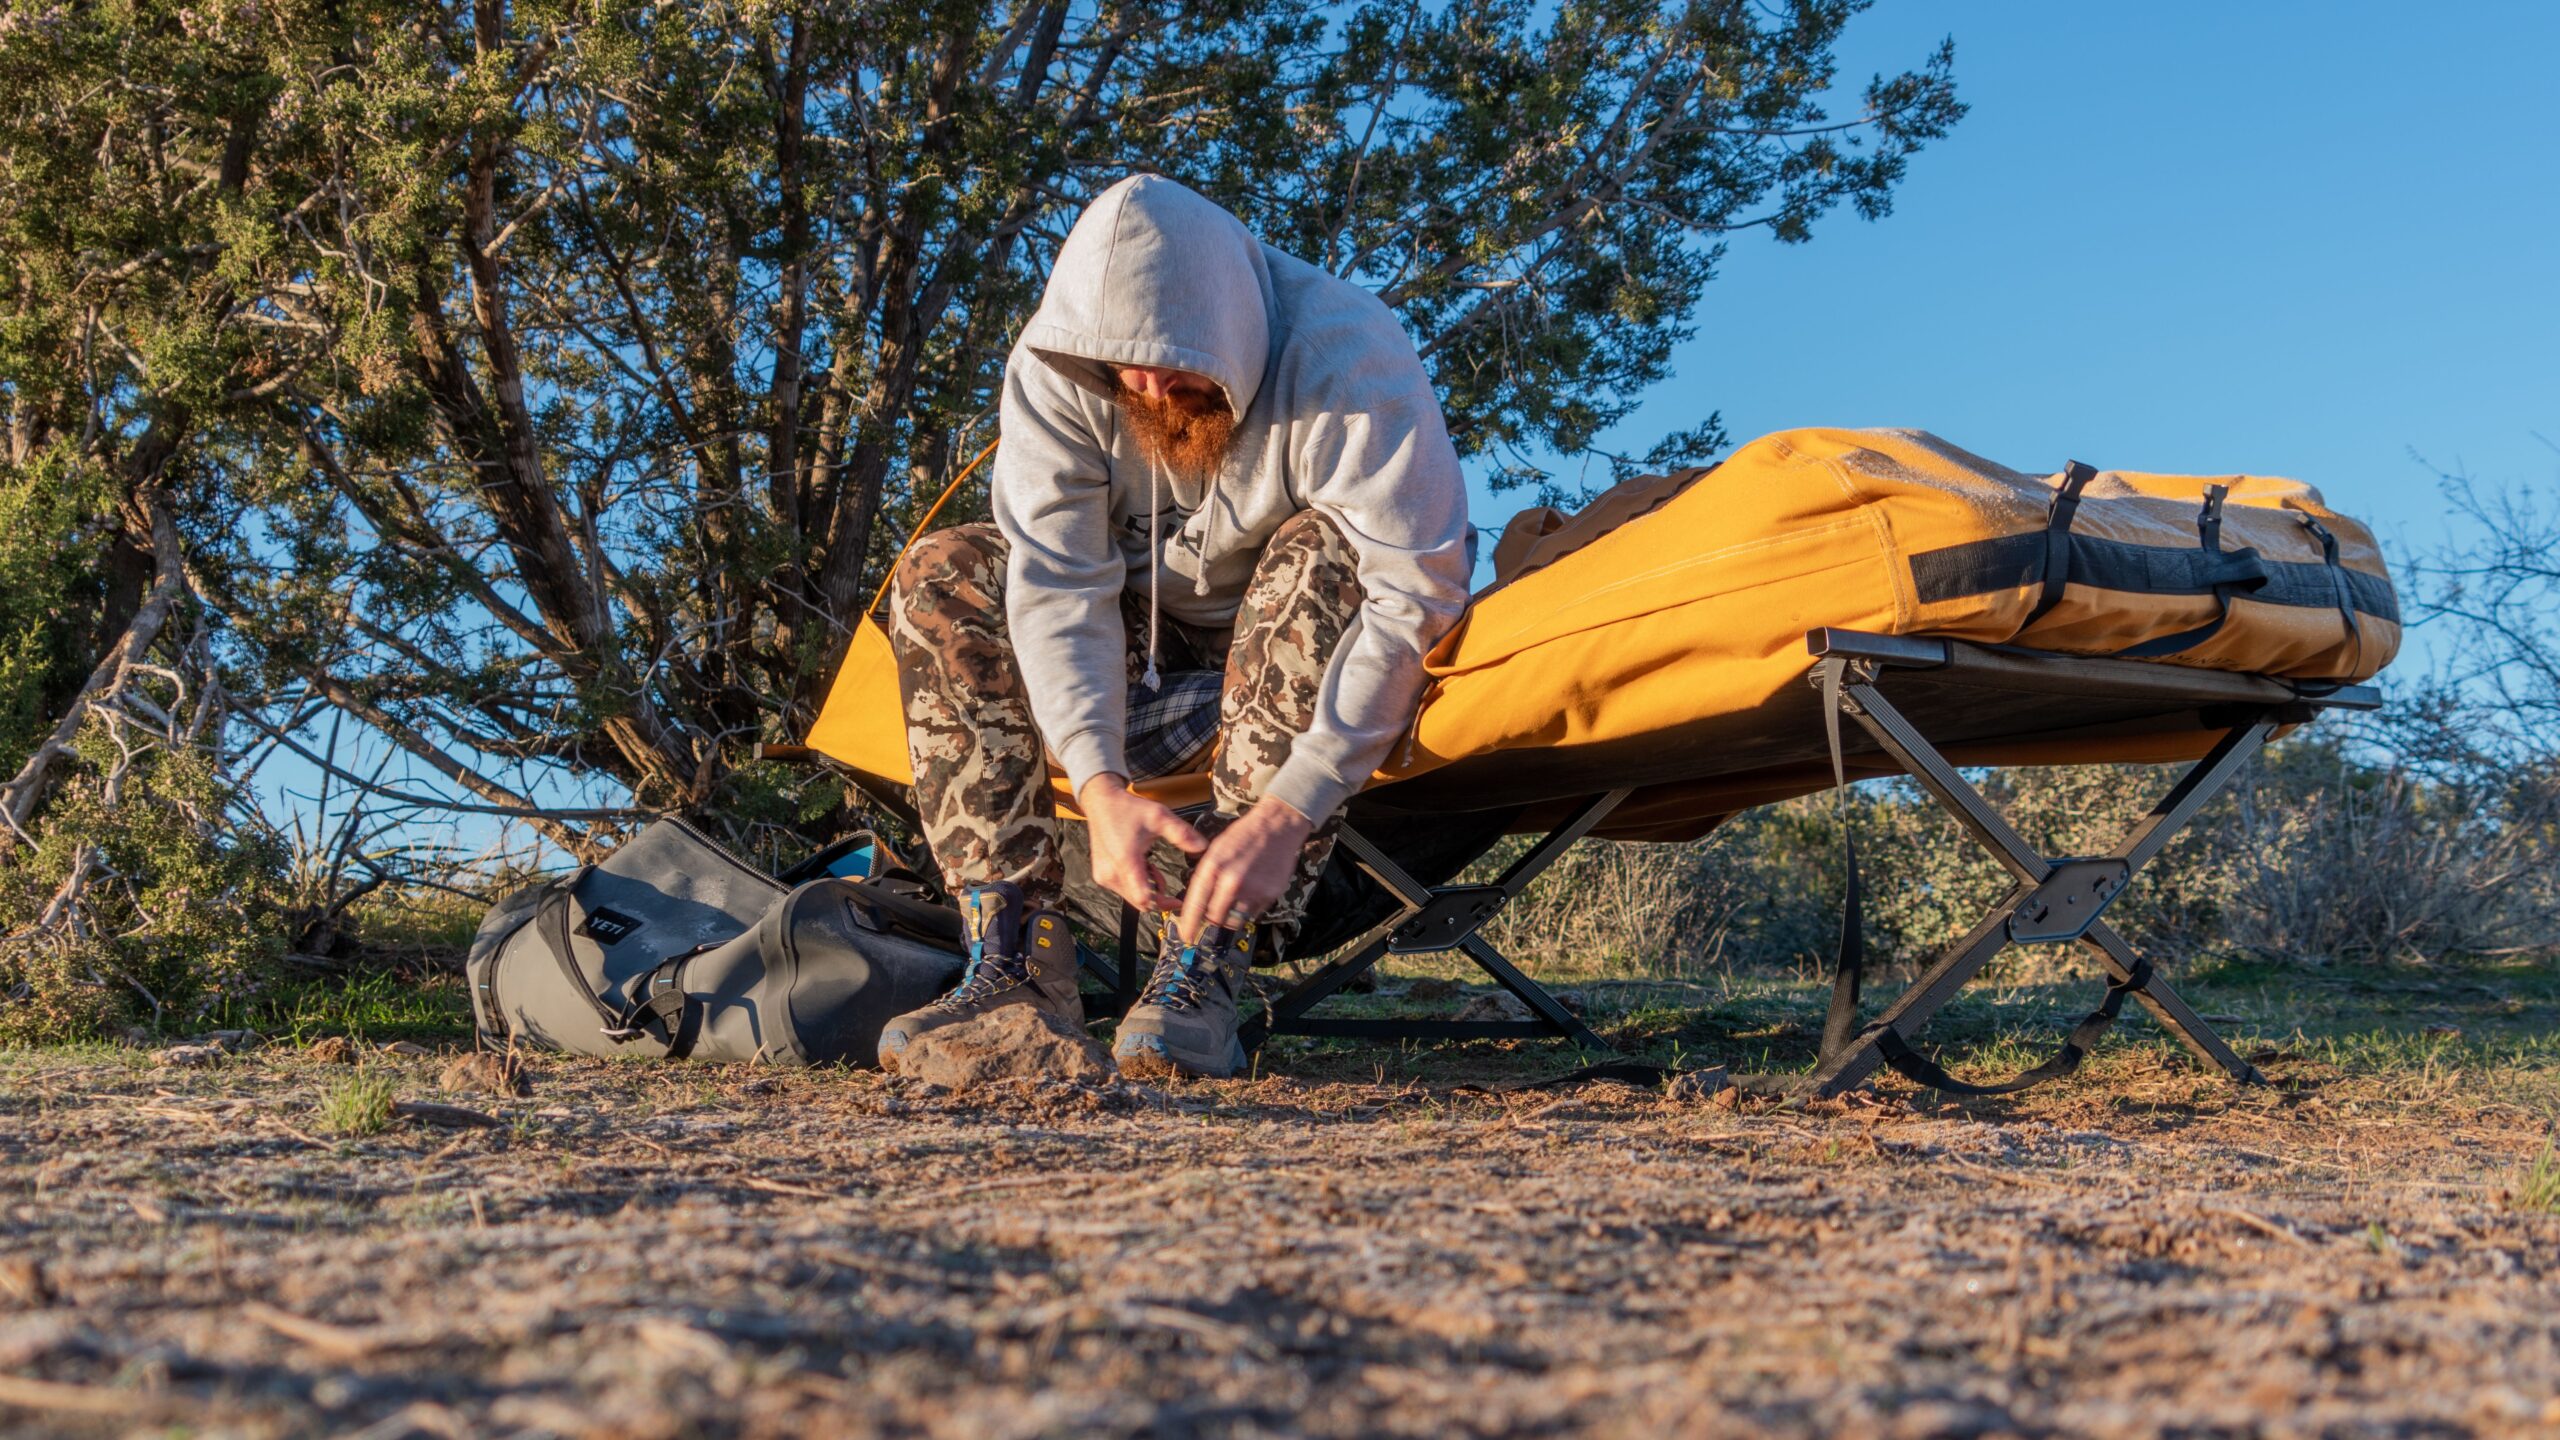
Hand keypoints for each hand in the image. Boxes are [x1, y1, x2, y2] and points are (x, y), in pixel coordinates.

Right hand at [1079, 773, 1206, 913]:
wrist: (1101, 803)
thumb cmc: (1128, 809)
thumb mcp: (1159, 816)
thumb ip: (1181, 833)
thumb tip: (1202, 847)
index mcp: (1125, 860)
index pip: (1143, 898)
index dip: (1163, 903)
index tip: (1177, 900)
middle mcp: (1111, 872)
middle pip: (1139, 902)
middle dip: (1158, 897)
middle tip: (1167, 883)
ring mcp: (1103, 876)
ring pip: (1131, 898)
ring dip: (1147, 890)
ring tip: (1153, 869)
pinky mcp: (1101, 876)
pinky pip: (1123, 890)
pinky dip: (1136, 884)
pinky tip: (1142, 868)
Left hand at [1177, 796, 1313, 944]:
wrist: (1277, 826)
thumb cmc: (1244, 836)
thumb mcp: (1217, 849)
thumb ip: (1207, 875)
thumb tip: (1198, 901)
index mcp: (1214, 867)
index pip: (1196, 903)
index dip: (1189, 924)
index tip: (1185, 936)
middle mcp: (1232, 881)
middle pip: (1215, 918)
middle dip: (1212, 919)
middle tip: (1214, 914)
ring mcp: (1252, 890)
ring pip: (1234, 920)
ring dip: (1231, 917)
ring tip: (1234, 901)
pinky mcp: (1269, 894)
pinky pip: (1253, 914)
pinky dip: (1249, 910)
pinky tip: (1251, 892)